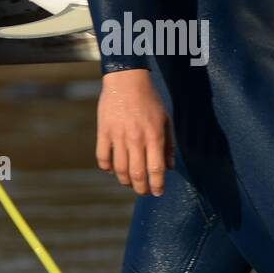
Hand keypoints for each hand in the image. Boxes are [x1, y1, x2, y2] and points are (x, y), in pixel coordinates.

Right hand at [96, 69, 174, 195]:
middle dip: (141, 189)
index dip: (157, 185)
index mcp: (154, 136)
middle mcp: (136, 138)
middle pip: (137, 174)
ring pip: (119, 170)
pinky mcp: (104, 131)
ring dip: (125, 181)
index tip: (157, 192)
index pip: (156, 169)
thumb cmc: (149, 99)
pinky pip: (102, 157)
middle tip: (144, 192)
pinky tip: (112, 170)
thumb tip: (170, 167)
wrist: (126, 80)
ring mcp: (118, 136)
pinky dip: (107, 168)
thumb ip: (169, 144)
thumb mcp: (166, 120)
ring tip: (130, 183)